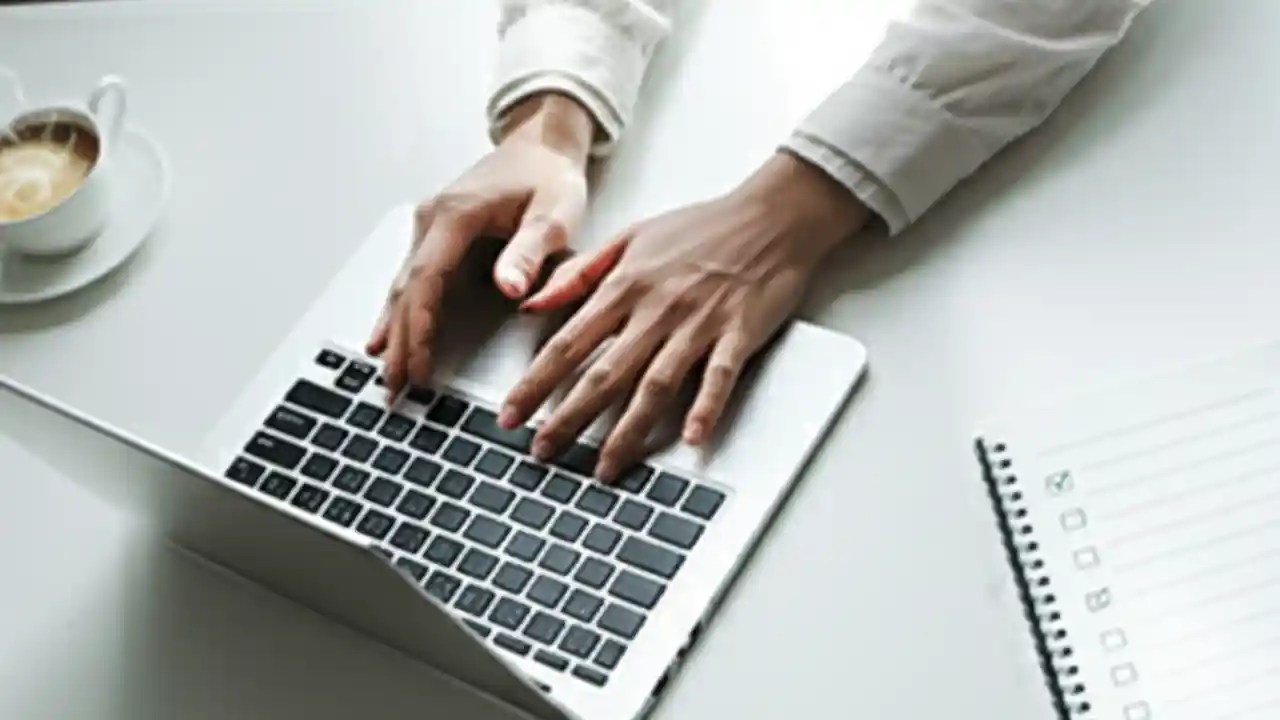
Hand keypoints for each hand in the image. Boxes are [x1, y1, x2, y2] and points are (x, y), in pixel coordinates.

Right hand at [369, 93, 594, 395]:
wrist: (542, 144)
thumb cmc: (550, 176)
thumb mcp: (555, 213)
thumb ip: (530, 250)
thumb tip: (508, 287)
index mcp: (457, 215)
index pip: (427, 280)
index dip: (421, 327)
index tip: (420, 365)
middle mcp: (433, 220)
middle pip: (407, 290)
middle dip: (400, 341)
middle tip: (394, 387)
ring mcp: (431, 226)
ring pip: (404, 286)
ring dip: (395, 331)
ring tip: (386, 373)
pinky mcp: (438, 234)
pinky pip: (413, 278)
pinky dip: (401, 310)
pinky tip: (387, 336)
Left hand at [499, 152, 870, 479]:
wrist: (771, 214)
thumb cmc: (702, 227)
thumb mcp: (630, 238)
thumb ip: (579, 273)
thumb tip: (531, 302)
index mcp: (625, 285)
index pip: (568, 342)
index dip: (535, 382)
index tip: (510, 414)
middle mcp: (656, 308)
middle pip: (604, 372)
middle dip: (568, 417)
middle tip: (542, 451)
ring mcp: (698, 323)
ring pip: (655, 384)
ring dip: (627, 430)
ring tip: (605, 467)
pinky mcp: (739, 332)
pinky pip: (719, 376)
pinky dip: (705, 407)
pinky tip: (690, 438)